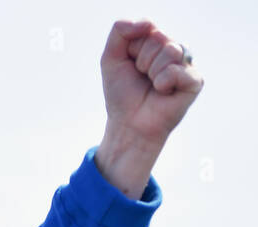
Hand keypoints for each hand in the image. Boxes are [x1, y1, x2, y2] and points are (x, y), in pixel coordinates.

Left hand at [95, 20, 203, 197]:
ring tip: (152, 85)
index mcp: (158, 42)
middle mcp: (176, 50)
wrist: (128, 124)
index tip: (130, 65)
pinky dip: (162, 83)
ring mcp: (188, 64)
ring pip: (170, 51)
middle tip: (142, 77)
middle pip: (159, 37)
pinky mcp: (196, 80)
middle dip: (141, 60)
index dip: (132, 48)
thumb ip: (120, 32)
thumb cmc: (121, 93)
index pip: (147, 27)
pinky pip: (177, 70)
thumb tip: (147, 22)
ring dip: (151, 71)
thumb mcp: (111, 58)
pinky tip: (162, 92)